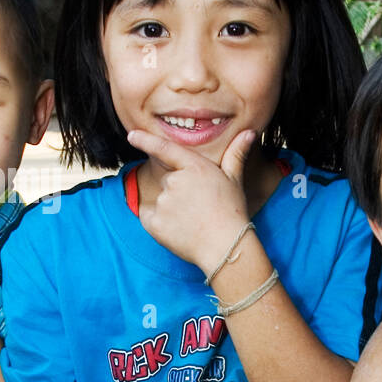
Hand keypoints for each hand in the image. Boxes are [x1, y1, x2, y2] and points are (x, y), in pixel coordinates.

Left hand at [125, 127, 256, 269]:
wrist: (226, 248)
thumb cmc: (233, 213)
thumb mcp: (235, 180)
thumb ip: (235, 154)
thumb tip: (249, 133)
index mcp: (195, 167)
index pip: (165, 149)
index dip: (146, 140)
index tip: (132, 136)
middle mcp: (175, 181)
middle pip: (169, 181)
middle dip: (180, 192)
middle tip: (201, 208)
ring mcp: (163, 202)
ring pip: (161, 200)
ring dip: (172, 209)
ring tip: (194, 222)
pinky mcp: (154, 222)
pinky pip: (150, 217)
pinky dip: (160, 224)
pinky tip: (179, 230)